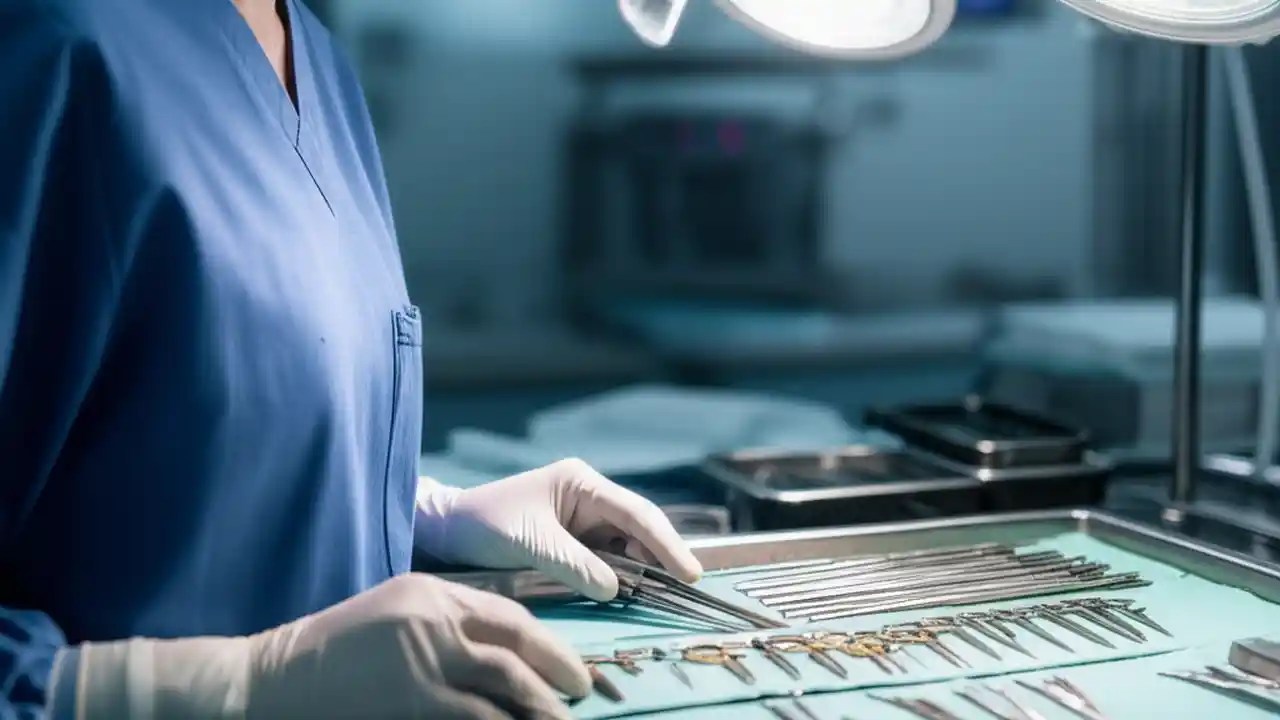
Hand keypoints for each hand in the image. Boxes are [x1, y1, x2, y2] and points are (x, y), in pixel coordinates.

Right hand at [74, 574, 589, 718]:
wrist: (273, 678)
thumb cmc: (333, 650)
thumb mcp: (393, 614)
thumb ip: (444, 623)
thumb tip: (499, 653)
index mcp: (433, 594)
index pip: (508, 616)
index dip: (547, 643)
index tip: (571, 667)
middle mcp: (436, 619)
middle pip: (518, 644)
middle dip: (560, 669)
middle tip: (584, 693)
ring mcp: (426, 660)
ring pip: (508, 684)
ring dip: (542, 706)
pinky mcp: (417, 699)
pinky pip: (478, 717)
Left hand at [417, 458, 702, 600]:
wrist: (448, 531)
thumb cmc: (485, 525)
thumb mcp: (531, 545)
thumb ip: (575, 565)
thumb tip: (616, 589)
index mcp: (581, 483)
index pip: (635, 513)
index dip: (666, 543)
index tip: (690, 571)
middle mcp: (589, 497)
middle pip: (639, 527)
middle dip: (662, 554)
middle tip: (687, 586)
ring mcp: (584, 519)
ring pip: (628, 544)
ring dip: (643, 568)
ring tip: (661, 593)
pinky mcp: (576, 540)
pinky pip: (609, 557)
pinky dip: (622, 575)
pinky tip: (632, 591)